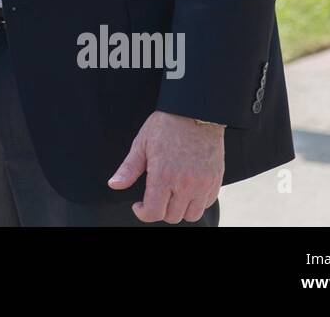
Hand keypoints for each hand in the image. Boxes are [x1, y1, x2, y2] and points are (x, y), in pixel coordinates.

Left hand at [107, 110, 223, 223]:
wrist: (195, 111)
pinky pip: (206, 204)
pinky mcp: (215, 180)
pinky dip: (196, 202)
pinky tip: (187, 190)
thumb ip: (129, 168)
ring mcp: (203, 183)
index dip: (142, 213)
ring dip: (179, 210)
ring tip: (171, 195)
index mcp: (163, 175)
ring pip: (191, 215)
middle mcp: (185, 184)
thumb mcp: (142, 144)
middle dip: (160, 210)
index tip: (139, 205)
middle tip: (155, 196)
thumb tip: (114, 185)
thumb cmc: (166, 125)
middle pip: (171, 216)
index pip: (153, 213)